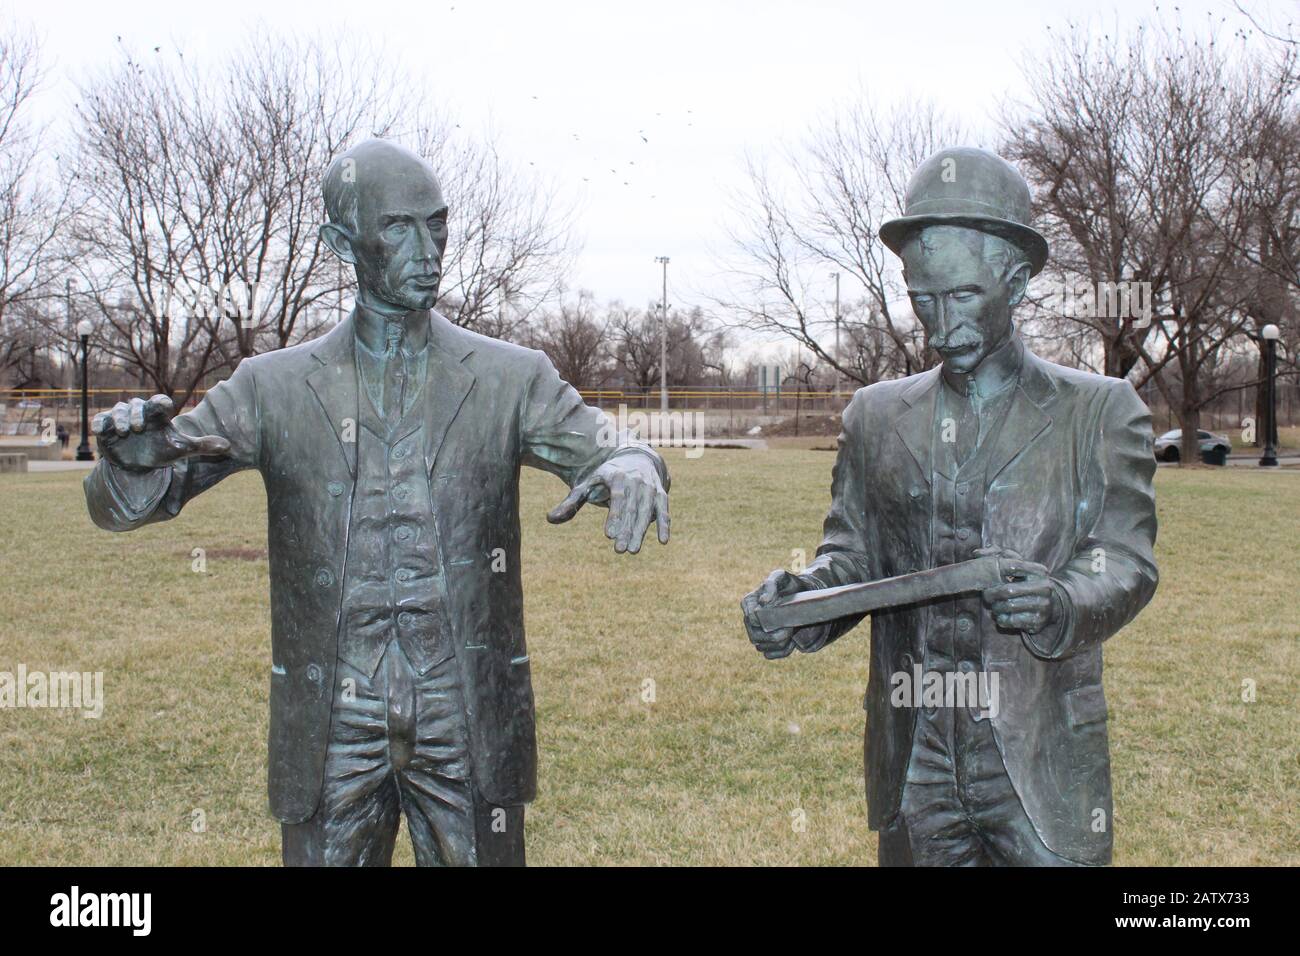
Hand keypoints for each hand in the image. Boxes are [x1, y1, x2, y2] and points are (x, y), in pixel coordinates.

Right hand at [93, 394, 229, 471]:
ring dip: (120, 418)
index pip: (160, 401)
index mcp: (157, 415)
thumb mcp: (182, 450)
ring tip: (124, 431)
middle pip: (136, 404)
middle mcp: (139, 413)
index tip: (164, 407)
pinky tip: (100, 431)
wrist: (137, 465)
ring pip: (118, 409)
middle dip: (137, 413)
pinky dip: (100, 423)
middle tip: (138, 428)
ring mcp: (120, 419)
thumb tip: (228, 446)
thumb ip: (203, 446)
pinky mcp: (106, 428)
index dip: (161, 402)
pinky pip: (100, 420)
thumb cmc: (161, 452)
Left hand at [546, 456, 668, 553]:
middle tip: (620, 550)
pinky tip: (663, 541)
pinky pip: (664, 510)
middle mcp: (636, 481)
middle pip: (632, 509)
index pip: (618, 498)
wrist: (637, 458)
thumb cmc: (607, 476)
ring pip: (647, 512)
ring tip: (633, 551)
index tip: (610, 534)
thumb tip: (550, 519)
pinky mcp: (661, 494)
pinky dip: (664, 525)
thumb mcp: (588, 484)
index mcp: (617, 476)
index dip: (615, 516)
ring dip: (641, 532)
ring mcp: (650, 488)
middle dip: (627, 530)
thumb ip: (572, 502)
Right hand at [741, 569, 814, 659]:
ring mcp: (756, 633)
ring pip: (762, 648)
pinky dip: (782, 651)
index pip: (751, 619)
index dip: (766, 621)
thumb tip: (763, 602)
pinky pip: (770, 655)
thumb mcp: (781, 577)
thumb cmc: (789, 585)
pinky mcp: (767, 644)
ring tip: (792, 632)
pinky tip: (792, 641)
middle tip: (790, 628)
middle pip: (755, 636)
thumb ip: (771, 585)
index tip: (783, 616)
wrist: (802, 596)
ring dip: (779, 643)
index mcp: (748, 603)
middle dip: (774, 635)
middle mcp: (749, 620)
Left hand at [980, 549, 1058, 634]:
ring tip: (995, 605)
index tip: (987, 578)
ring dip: (996, 607)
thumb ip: (997, 555)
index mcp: (1039, 572)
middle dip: (991, 594)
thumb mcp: (1017, 567)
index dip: (995, 572)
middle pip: (1008, 590)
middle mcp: (1044, 588)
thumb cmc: (1026, 583)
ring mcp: (1043, 606)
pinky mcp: (1038, 622)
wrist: (1049, 607)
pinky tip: (1002, 615)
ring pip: (1008, 606)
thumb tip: (976, 553)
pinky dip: (1001, 619)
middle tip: (986, 596)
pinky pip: (1011, 620)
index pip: (1013, 566)